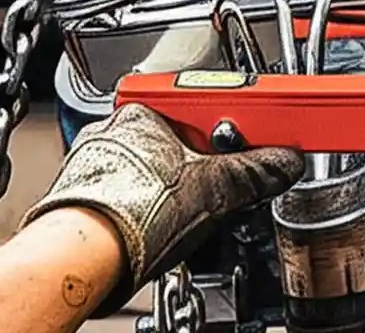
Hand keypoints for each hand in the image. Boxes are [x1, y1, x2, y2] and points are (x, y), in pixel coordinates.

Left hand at [20, 104, 303, 313]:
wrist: (80, 260)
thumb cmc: (126, 211)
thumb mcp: (213, 188)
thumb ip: (254, 171)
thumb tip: (283, 162)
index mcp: (147, 107)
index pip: (208, 104)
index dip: (241, 123)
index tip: (264, 130)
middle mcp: (118, 126)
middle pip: (185, 133)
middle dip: (212, 158)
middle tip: (230, 179)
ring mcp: (101, 160)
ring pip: (160, 161)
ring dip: (182, 180)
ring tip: (196, 205)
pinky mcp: (92, 193)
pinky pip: (137, 186)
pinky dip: (155, 200)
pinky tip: (165, 220)